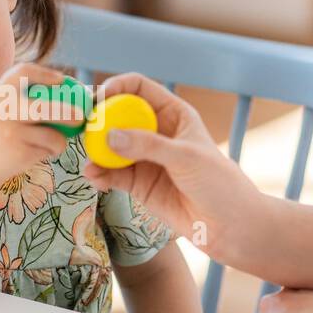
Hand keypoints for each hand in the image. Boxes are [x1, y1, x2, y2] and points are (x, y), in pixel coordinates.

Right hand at [0, 62, 80, 181]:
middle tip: (81, 116)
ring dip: (60, 140)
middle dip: (64, 112)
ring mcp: (10, 133)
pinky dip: (52, 150)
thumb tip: (77, 86)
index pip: (22, 73)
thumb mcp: (7, 105)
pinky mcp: (18, 153)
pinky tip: (42, 151)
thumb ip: (31, 93)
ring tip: (56, 142)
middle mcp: (3, 111)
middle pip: (40, 109)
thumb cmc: (5, 126)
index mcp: (1, 93)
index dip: (44, 74)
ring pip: (51, 135)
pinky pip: (48, 149)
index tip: (62, 80)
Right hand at [80, 72, 262, 263]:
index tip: (99, 98)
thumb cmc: (218, 182)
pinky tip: (95, 179)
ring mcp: (145, 158)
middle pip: (118, 115)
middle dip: (99, 120)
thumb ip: (148, 145)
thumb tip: (109, 136)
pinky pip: (112, 174)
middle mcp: (155, 132)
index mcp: (173, 113)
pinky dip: (100, 175)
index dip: (117, 87)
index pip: (138, 88)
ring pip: (110, 147)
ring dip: (96, 152)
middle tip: (84, 129)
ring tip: (90, 163)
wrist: (229, 225)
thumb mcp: (185, 157)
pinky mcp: (138, 184)